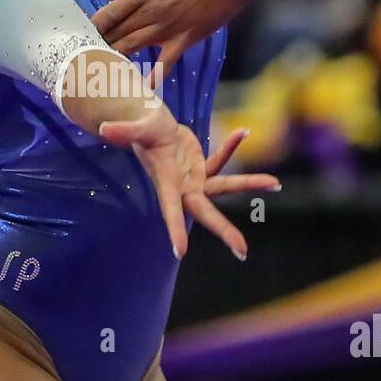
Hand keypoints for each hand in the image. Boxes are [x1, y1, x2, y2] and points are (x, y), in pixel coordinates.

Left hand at [91, 0, 251, 87]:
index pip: (106, 15)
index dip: (89, 28)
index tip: (77, 37)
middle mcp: (151, 12)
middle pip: (114, 35)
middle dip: (97, 47)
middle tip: (80, 60)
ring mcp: (167, 28)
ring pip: (132, 50)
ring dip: (115, 61)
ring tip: (98, 72)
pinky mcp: (184, 40)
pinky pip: (163, 64)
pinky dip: (151, 76)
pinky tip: (139, 89)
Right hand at [97, 116, 280, 260]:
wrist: (149, 127)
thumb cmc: (140, 129)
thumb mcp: (136, 128)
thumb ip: (123, 131)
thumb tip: (105, 128)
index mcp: (166, 182)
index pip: (171, 209)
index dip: (174, 229)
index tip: (180, 252)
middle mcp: (183, 186)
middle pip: (206, 212)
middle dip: (224, 231)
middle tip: (242, 252)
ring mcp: (195, 178)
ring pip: (225, 187)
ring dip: (249, 184)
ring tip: (275, 183)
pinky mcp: (202, 166)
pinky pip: (220, 160)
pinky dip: (231, 146)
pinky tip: (243, 132)